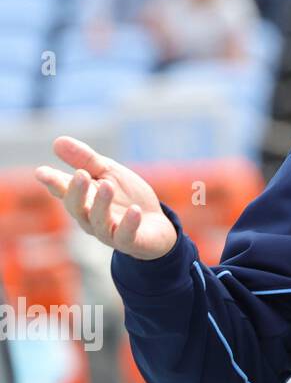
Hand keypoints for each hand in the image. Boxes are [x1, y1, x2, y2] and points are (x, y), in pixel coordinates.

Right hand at [34, 136, 177, 259]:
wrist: (157, 225)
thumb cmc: (128, 197)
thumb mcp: (110, 173)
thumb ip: (87, 160)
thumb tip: (57, 141)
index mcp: (83, 199)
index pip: (63, 191)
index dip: (52, 182)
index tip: (42, 172)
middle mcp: (90, 218)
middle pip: (77, 207)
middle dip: (76, 192)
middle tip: (80, 174)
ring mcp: (108, 232)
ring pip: (98, 221)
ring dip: (102, 204)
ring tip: (107, 185)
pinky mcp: (129, 241)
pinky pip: (125, 235)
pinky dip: (129, 223)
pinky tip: (134, 210)